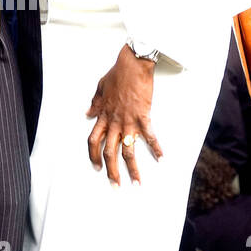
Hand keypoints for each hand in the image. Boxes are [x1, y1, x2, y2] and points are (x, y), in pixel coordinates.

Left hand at [86, 45, 162, 185]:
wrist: (132, 65)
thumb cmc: (117, 74)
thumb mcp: (100, 88)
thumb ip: (94, 103)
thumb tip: (88, 113)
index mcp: (103, 116)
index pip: (93, 141)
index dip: (93, 156)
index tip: (96, 167)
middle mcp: (114, 122)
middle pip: (109, 152)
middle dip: (112, 171)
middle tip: (115, 186)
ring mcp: (128, 121)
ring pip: (128, 150)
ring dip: (133, 169)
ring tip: (137, 183)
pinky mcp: (143, 116)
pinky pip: (150, 136)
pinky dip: (156, 148)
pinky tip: (162, 158)